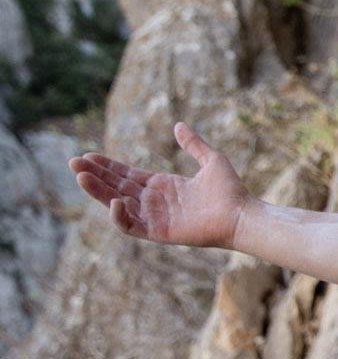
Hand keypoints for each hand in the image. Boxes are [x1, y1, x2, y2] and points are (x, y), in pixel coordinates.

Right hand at [68, 122, 250, 248]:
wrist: (243, 214)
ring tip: (81, 177)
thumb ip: (194, 144)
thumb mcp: (211, 160)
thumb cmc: (231, 190)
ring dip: (98, 192)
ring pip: (117, 204)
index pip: (126, 174)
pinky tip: (115, 200)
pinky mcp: (159, 232)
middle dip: (95, 175)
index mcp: (163, 185)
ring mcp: (155, 217)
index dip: (107, 166)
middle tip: (74, 163)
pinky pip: (131, 226)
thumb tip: (179, 125)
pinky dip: (120, 216)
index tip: (88, 155)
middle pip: (116, 187)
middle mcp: (155, 201)